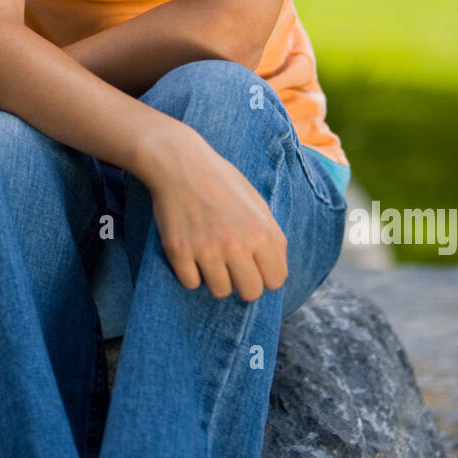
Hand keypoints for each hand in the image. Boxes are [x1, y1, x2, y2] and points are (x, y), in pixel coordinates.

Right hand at [140, 125, 287, 300]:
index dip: (266, 276)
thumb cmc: (222, 181)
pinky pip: (191, 283)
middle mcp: (236, 246)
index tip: (255, 266)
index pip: (276, 281)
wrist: (181, 163)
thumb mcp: (257, 202)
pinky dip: (191, 273)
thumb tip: (278, 270)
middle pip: (250, 293)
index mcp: (260, 232)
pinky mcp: (179, 252)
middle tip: (233, 266)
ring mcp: (206, 250)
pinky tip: (191, 253)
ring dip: (216, 278)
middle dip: (243, 283)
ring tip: (210, 256)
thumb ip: (273, 236)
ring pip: (220, 292)